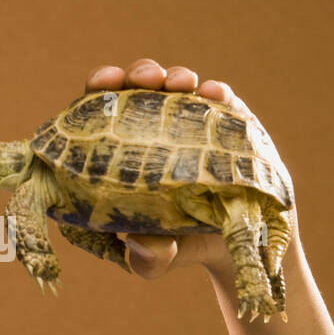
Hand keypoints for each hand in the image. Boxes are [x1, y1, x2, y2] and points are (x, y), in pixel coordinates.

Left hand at [83, 59, 280, 278]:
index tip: (102, 83)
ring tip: (182, 83)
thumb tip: (137, 241)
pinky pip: (219, 99)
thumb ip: (145, 258)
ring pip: (173, 85)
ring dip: (175, 78)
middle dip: (136, 74)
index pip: (98, 112)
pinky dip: (217, 93)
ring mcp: (186, 121)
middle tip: (147, 79)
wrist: (236, 246)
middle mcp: (149, 127)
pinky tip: (215, 94)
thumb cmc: (178, 247)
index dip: (97, 91)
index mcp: (118, 152)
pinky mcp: (224, 122)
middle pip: (133, 87)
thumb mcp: (156, 260)